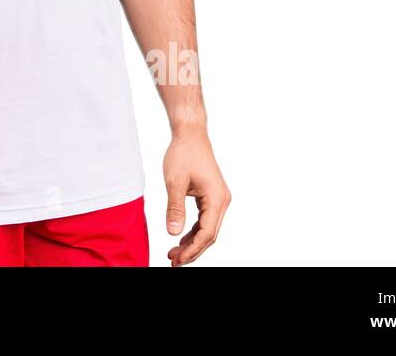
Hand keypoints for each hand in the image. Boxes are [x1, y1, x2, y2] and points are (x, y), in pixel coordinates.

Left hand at [163, 128, 230, 266]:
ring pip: (208, 229)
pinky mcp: (212, 196)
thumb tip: (173, 233)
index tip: (176, 259)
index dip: (192, 250)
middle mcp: (222, 201)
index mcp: (217, 199)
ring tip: (174, 253)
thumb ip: (175, 209)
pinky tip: (181, 238)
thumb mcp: (174, 182)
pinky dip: (194, 231)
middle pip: (209, 235)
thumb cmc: (183, 154)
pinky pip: (205, 219)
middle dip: (192, 250)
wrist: (190, 134)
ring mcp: (219, 199)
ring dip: (192, 242)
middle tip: (173, 261)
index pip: (206, 234)